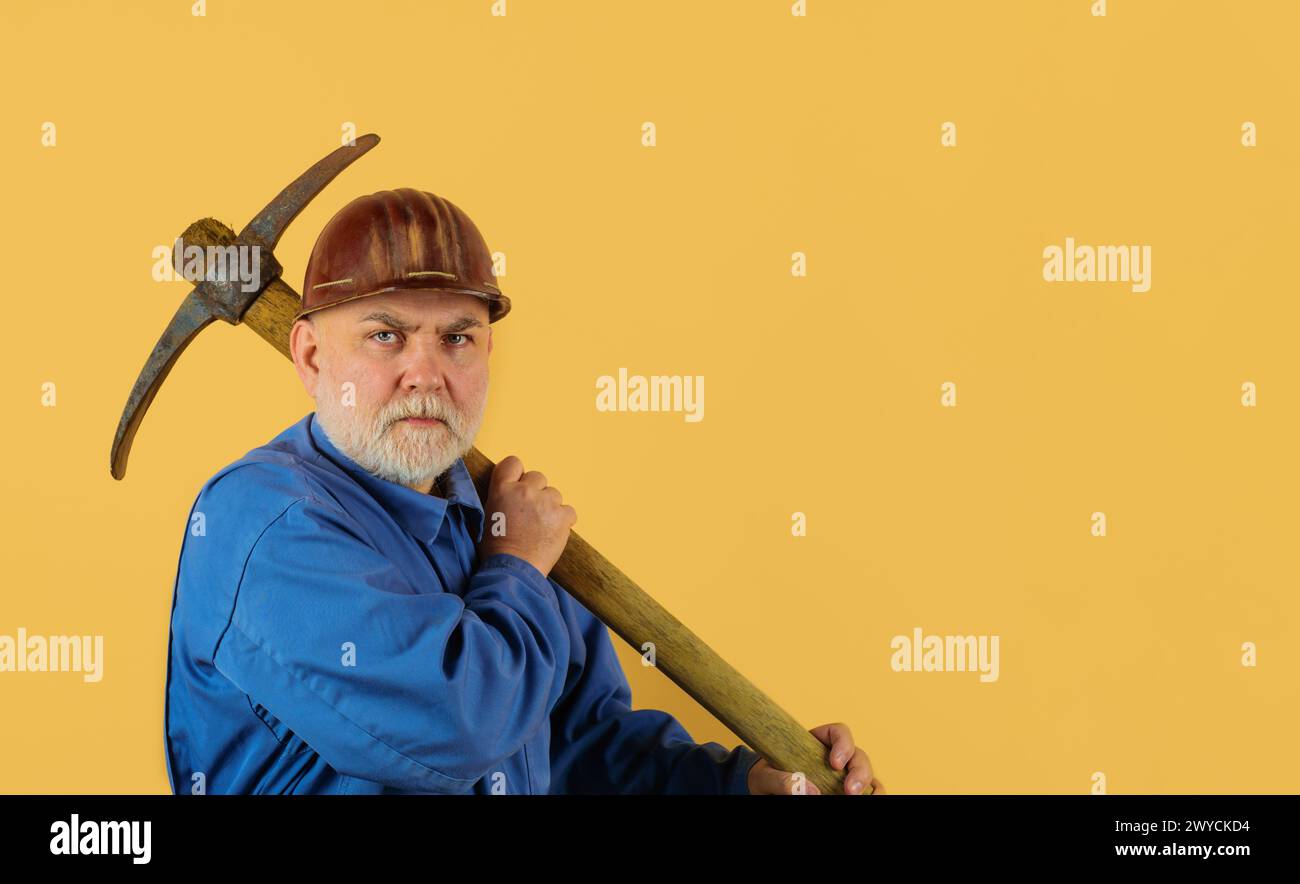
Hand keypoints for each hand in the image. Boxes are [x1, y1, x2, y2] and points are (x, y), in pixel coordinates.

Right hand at [477, 455, 576, 576]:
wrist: (513, 570)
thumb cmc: (497, 548)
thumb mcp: (488, 515)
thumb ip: (503, 497)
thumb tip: (513, 491)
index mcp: (502, 489)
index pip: (513, 463)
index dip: (517, 474)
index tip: (519, 486)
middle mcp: (525, 491)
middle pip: (538, 477)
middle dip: (536, 492)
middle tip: (530, 513)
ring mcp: (546, 502)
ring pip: (554, 494)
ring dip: (550, 506)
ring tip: (541, 527)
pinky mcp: (562, 516)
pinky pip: (568, 511)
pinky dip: (563, 520)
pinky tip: (552, 533)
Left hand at [746, 722, 884, 794]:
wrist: (763, 790)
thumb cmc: (764, 777)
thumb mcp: (765, 776)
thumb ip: (782, 780)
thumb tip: (810, 791)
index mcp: (816, 741)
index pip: (838, 732)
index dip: (843, 744)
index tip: (835, 764)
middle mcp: (834, 756)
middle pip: (858, 755)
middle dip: (859, 772)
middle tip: (850, 792)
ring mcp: (842, 775)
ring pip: (866, 774)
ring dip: (868, 785)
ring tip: (858, 798)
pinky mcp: (844, 791)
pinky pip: (867, 791)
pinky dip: (872, 794)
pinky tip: (869, 800)